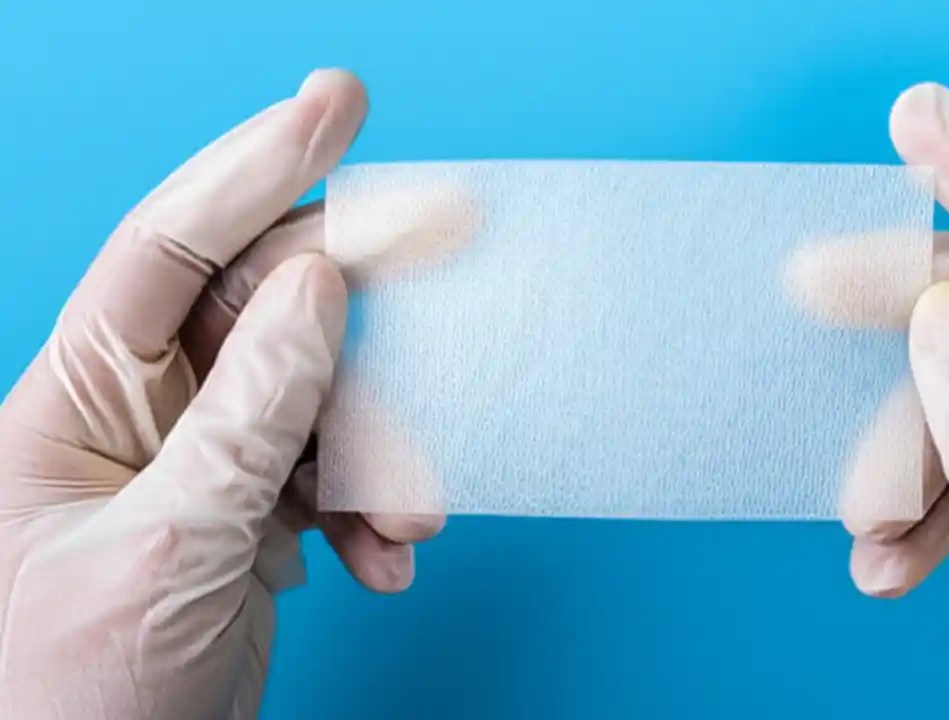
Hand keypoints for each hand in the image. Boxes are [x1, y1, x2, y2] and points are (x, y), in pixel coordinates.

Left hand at [0, 69, 440, 718]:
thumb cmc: (68, 698)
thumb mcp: (167, 548)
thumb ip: (248, 415)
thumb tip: (314, 288)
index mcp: (78, 400)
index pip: (167, 249)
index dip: (254, 168)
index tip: (335, 108)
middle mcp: (140, 414)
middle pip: (263, 309)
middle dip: (355, 315)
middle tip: (441, 268)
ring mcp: (198, 466)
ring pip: (316, 397)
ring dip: (379, 445)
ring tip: (405, 510)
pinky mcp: (246, 518)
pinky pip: (329, 473)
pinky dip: (370, 507)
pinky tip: (383, 556)